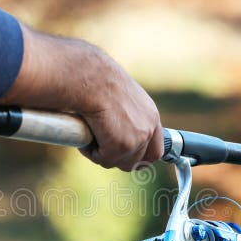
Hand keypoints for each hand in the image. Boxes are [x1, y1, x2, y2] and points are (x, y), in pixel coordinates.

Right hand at [0, 23, 163, 170]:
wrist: (88, 77)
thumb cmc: (96, 80)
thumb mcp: (118, 96)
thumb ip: (122, 114)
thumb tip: (110, 127)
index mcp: (151, 115)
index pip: (155, 150)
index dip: (139, 157)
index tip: (124, 156)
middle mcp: (149, 127)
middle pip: (139, 162)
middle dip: (119, 159)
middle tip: (100, 147)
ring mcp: (138, 138)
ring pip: (120, 163)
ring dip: (104, 155)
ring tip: (90, 137)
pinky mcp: (122, 146)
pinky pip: (104, 160)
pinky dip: (91, 152)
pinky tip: (85, 134)